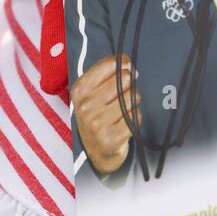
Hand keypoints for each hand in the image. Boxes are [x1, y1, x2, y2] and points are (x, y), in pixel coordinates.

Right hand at [71, 54, 140, 174]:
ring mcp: (97, 123)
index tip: (123, 70)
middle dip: (129, 86)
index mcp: (80, 89)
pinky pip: (136, 116)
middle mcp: (86, 105)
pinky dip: (135, 118)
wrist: (96, 151)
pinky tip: (123, 124)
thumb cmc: (97, 114)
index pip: (111, 64)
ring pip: (133, 97)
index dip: (123, 65)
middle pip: (125, 79)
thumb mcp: (93, 90)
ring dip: (133, 103)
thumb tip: (129, 65)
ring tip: (122, 111)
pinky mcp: (112, 138)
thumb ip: (109, 73)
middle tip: (121, 97)